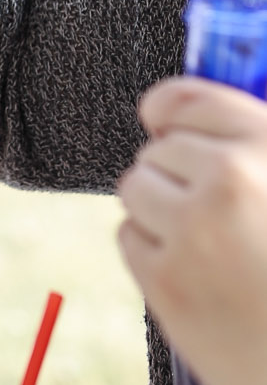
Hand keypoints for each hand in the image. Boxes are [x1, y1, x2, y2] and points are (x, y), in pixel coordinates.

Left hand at [117, 77, 266, 384]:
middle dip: (176, 174)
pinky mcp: (167, 284)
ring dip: (159, 210)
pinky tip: (200, 275)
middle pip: (157, 150)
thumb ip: (257, 152)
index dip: (168, 112)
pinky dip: (153, 251)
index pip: (187, 100)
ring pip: (135, 188)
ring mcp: (194, 232)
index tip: (162, 121)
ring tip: (209, 245)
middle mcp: (231, 179)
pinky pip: (130, 236)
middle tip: (216, 215)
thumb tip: (185, 120)